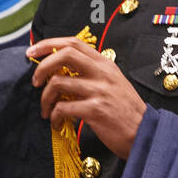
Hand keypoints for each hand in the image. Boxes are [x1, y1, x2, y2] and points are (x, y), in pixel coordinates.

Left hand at [27, 36, 146, 159]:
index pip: (73, 43)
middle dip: (42, 66)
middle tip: (35, 82)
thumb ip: (90, 74)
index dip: (48, 44)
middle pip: (64, 55)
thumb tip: (58, 71)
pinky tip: (56, 123)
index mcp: (105, 64)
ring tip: (46, 111)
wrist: (145, 134)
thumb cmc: (124, 111)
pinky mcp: (96, 110)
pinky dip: (54, 116)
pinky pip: (63, 107)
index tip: (32, 52)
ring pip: (58, 83)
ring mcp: (100, 90)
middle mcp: (102, 73)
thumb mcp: (112, 83)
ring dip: (45, 98)